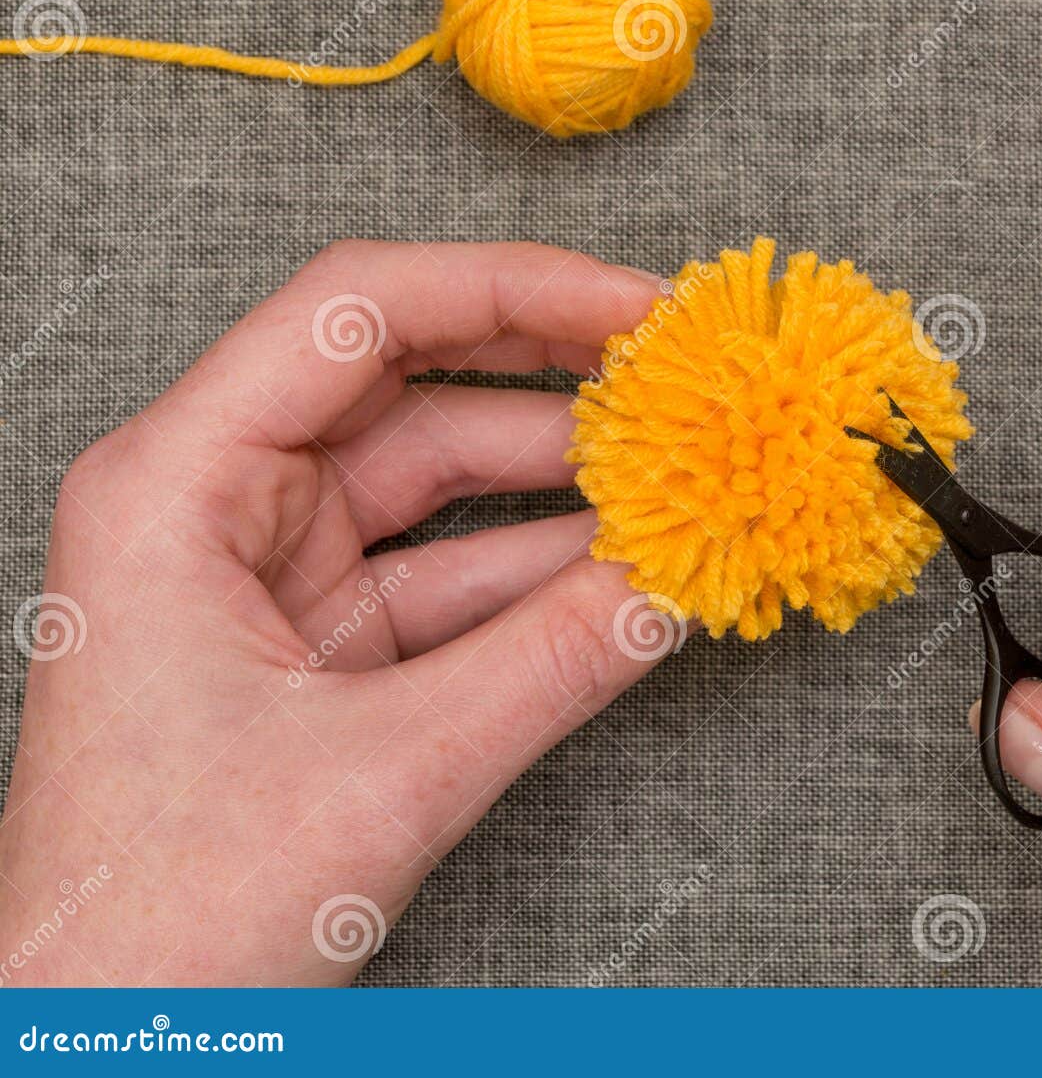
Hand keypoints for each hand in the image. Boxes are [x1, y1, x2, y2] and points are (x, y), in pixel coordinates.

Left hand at [0, 241, 666, 985]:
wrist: (107, 1042)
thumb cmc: (163, 919)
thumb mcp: (386, 773)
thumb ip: (553, 664)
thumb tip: (684, 579)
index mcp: (176, 486)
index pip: (359, 314)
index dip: (514, 290)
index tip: (639, 308)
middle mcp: (218, 505)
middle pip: (410, 384)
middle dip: (555, 380)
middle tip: (682, 377)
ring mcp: (272, 574)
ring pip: (442, 484)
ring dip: (565, 485)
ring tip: (681, 477)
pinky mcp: (319, 644)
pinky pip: (451, 575)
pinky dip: (542, 573)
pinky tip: (630, 567)